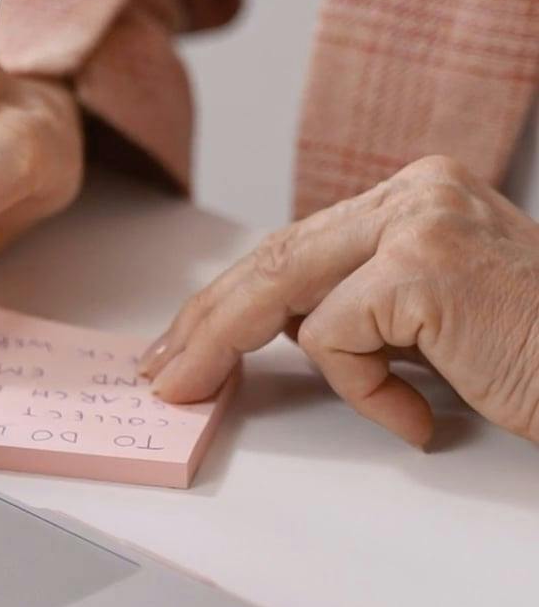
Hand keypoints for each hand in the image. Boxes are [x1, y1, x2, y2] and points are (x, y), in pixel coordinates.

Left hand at [140, 157, 538, 446]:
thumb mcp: (444, 323)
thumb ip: (374, 308)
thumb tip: (296, 328)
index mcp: (423, 192)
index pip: (303, 240)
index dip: (235, 294)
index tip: (187, 339)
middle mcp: (419, 189)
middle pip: (279, 253)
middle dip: (205, 319)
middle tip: (161, 370)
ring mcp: (420, 222)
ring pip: (285, 288)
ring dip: (233, 348)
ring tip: (205, 390)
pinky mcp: (422, 268)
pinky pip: (338, 341)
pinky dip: (366, 394)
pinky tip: (423, 416)